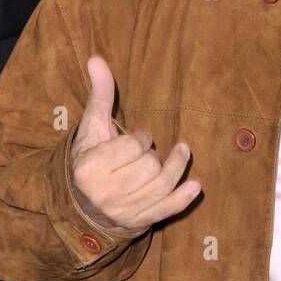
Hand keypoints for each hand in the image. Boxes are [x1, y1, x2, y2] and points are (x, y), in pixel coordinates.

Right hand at [70, 55, 200, 231]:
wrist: (83, 202)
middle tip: (148, 153)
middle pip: (150, 167)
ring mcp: (122, 211)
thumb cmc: (91, 156)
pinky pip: (165, 211)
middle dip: (154, 155)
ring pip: (161, 186)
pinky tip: (196, 186)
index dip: (141, 139)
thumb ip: (100, 94)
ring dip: (176, 167)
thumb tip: (96, 58)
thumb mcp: (92, 126)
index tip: (138, 139)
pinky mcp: (138, 222)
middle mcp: (104, 193)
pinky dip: (183, 199)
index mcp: (90, 169)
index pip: (133, 147)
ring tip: (182, 152)